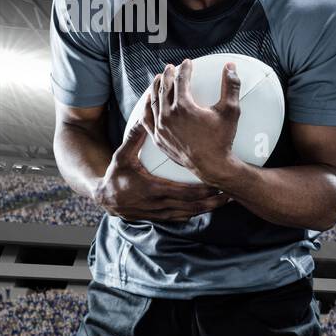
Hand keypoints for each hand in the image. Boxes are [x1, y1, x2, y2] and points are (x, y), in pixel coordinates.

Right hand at [93, 118, 230, 222]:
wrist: (105, 198)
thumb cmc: (115, 176)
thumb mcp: (122, 156)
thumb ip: (134, 138)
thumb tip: (144, 117)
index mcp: (152, 189)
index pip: (183, 192)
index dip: (202, 191)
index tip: (217, 184)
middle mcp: (158, 204)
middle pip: (192, 206)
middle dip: (212, 202)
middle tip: (230, 195)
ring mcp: (160, 213)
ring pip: (189, 214)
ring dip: (208, 209)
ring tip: (224, 202)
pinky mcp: (159, 217)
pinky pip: (181, 217)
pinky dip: (196, 213)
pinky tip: (208, 209)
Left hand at [145, 59, 242, 183]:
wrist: (212, 165)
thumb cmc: (222, 139)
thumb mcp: (230, 111)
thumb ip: (231, 86)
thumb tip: (230, 66)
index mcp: (184, 107)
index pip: (181, 80)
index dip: (185, 69)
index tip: (187, 63)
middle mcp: (168, 116)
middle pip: (164, 88)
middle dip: (168, 75)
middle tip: (171, 67)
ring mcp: (161, 127)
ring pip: (153, 101)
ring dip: (155, 87)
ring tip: (158, 79)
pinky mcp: (158, 138)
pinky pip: (146, 118)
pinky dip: (147, 107)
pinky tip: (149, 101)